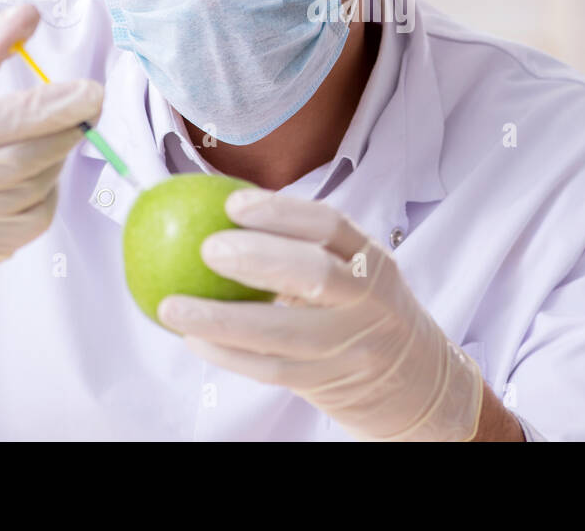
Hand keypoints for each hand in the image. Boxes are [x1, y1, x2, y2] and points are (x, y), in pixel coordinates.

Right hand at [0, 4, 102, 287]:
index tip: (92, 92)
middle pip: (26, 162)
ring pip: (34, 196)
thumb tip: (28, 11)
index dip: (54, 106)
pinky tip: (28, 188)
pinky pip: (30, 229)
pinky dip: (42, 203)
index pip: (2, 121)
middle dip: (64, 135)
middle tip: (84, 113)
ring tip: (44, 149)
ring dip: (53, 169)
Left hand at [157, 190, 483, 441]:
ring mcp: (348, 345)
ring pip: (284, 333)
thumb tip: (213, 204)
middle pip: (316, 276)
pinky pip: (270, 370)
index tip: (232, 203)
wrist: (411, 378)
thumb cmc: (360, 304)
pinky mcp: (325, 382)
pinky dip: (227, 355)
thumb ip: (302, 243)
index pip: (332, 225)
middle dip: (258, 260)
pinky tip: (192, 338)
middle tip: (205, 249)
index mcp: (372, 259)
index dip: (282, 212)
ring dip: (222, 320)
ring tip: (172, 306)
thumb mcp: (354, 267)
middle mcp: (368, 300)